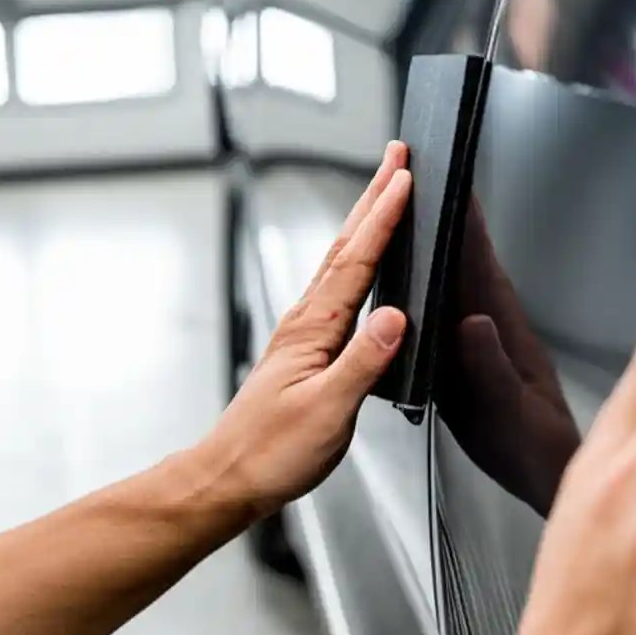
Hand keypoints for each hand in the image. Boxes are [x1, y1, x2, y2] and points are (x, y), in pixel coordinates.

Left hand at [207, 141, 411, 517]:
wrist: (229, 476)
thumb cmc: (272, 452)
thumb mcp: (327, 412)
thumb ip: (363, 362)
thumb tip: (395, 316)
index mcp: (315, 329)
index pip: (357, 261)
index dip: (383, 218)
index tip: (406, 178)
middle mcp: (307, 321)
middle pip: (346, 245)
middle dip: (374, 198)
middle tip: (397, 157)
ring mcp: (305, 333)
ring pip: (340, 261)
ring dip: (365, 222)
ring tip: (386, 192)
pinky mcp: (307, 349)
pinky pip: (338, 288)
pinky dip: (357, 259)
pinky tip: (363, 264)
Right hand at [436, 198, 580, 516]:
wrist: (545, 476)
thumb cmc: (535, 448)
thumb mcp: (510, 413)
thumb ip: (491, 369)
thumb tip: (473, 322)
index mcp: (502, 327)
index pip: (479, 261)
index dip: (463, 218)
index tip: (448, 176)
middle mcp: (491, 323)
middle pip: (466, 258)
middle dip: (447, 215)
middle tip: (424, 172)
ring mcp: (481, 337)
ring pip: (457, 279)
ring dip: (439, 244)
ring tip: (415, 209)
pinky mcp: (469, 356)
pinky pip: (447, 306)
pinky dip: (432, 282)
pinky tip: (416, 276)